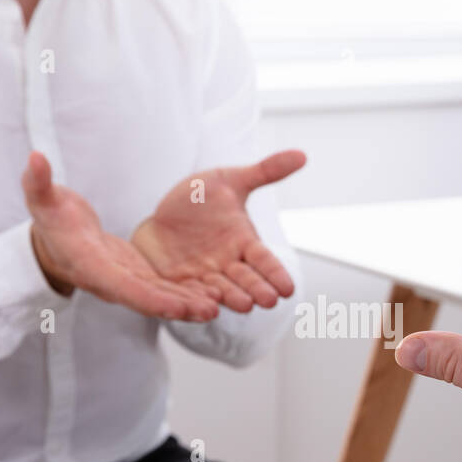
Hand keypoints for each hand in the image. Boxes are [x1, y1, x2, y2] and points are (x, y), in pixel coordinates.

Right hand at [23, 152, 218, 321]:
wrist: (57, 239)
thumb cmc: (51, 218)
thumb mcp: (42, 199)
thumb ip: (39, 183)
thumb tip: (35, 157)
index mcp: (91, 265)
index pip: (122, 286)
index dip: (149, 298)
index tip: (174, 306)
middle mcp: (111, 281)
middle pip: (148, 299)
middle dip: (178, 306)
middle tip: (210, 311)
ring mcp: (126, 282)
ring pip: (160, 297)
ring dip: (188, 304)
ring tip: (218, 308)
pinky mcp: (138, 277)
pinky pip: (164, 289)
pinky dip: (185, 294)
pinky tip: (212, 296)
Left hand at [132, 150, 303, 313]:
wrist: (159, 217)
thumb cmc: (199, 200)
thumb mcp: (229, 181)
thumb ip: (265, 172)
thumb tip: (302, 155)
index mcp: (244, 242)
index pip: (265, 260)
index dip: (276, 273)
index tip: (289, 288)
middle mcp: (229, 264)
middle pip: (247, 280)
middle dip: (258, 290)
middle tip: (270, 300)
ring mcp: (205, 276)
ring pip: (222, 291)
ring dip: (233, 299)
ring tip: (244, 305)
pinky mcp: (179, 283)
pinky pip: (189, 294)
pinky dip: (198, 301)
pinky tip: (207, 306)